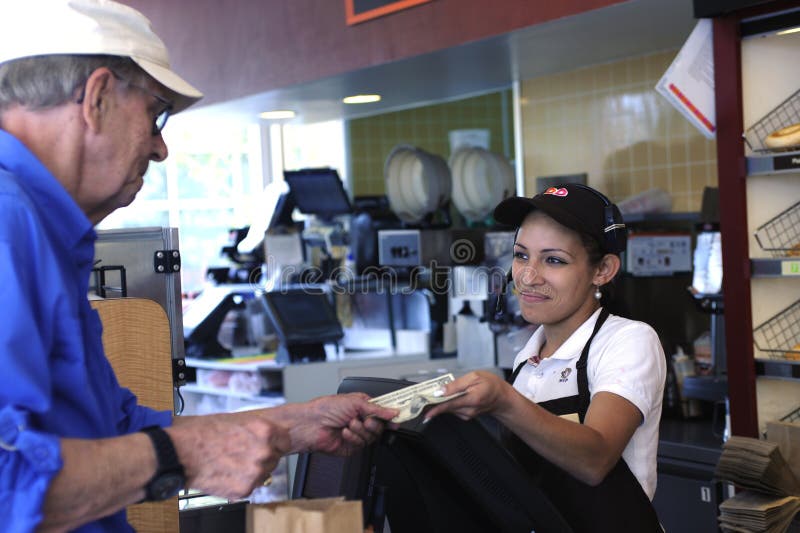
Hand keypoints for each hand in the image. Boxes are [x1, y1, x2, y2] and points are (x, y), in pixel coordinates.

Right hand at [168, 413, 289, 499]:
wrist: (181, 453)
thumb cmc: (203, 433)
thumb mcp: (235, 420)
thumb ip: (256, 429)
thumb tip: (268, 434)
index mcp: (265, 431)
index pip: (284, 441)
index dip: (275, 443)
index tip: (269, 446)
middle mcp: (264, 452)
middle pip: (274, 458)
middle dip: (261, 458)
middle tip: (241, 455)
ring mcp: (256, 472)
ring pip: (262, 474)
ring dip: (251, 472)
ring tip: (230, 464)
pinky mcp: (245, 489)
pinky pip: (249, 487)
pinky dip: (239, 484)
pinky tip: (225, 474)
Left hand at [295, 393, 397, 455]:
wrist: (310, 425)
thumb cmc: (325, 408)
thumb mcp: (355, 402)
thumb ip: (377, 409)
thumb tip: (393, 412)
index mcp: (362, 406)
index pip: (382, 411)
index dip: (390, 415)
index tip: (398, 417)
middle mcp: (360, 420)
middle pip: (380, 426)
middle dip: (373, 424)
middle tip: (366, 420)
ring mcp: (356, 434)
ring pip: (371, 437)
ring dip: (360, 430)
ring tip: (349, 424)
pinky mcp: (351, 446)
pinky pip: (361, 445)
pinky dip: (353, 438)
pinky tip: (344, 432)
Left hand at [423, 371, 510, 421]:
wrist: (501, 396)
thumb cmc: (490, 384)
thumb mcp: (474, 377)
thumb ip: (456, 384)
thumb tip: (441, 391)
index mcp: (472, 399)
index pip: (450, 405)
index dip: (436, 409)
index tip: (426, 412)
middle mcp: (469, 410)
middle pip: (447, 407)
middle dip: (435, 402)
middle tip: (425, 396)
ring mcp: (467, 414)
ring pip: (449, 408)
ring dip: (443, 401)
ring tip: (443, 392)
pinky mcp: (466, 416)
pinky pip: (453, 409)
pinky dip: (449, 403)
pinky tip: (454, 396)